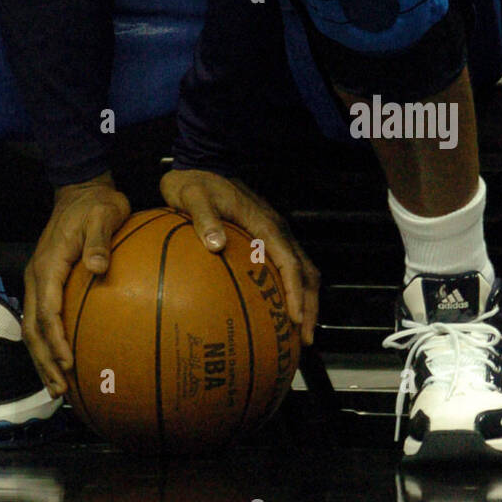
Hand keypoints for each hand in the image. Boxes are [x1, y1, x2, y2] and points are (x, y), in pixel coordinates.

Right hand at [23, 172, 130, 395]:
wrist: (81, 189)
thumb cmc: (97, 204)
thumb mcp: (104, 215)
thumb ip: (100, 240)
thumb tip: (99, 266)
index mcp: (48, 264)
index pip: (47, 309)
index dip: (56, 339)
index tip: (69, 362)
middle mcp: (37, 276)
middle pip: (32, 328)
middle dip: (44, 361)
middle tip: (61, 390)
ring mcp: (38, 281)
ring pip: (32, 328)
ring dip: (42, 359)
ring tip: (58, 387)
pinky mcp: (45, 283)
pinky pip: (40, 319)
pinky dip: (47, 344)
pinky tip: (62, 362)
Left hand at [160, 167, 318, 345]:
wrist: (200, 162)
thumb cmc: (195, 182)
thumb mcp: (192, 196)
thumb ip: (204, 218)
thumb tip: (216, 245)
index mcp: (263, 223)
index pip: (288, 262)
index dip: (295, 292)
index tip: (295, 319)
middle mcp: (276, 229)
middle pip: (305, 271)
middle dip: (309, 305)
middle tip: (305, 339)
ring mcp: (273, 232)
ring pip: (302, 270)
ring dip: (305, 300)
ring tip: (299, 332)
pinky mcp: (266, 236)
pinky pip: (287, 265)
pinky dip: (292, 290)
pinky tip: (278, 310)